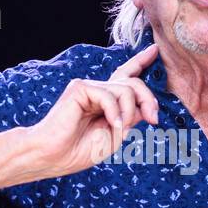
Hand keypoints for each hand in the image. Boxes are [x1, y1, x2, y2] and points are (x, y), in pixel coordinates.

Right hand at [19, 43, 160, 179]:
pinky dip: (115, 112)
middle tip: (154, 119)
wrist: (52, 157)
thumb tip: (145, 104)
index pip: (125, 77)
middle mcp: (98, 91)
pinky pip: (108, 95)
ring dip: (129, 111)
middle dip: (149, 99)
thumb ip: (130, 118)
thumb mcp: (114, 136)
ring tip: (121, 129)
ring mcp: (88, 88)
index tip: (155, 50)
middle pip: (133, 84)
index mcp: (106, 101)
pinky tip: (113, 125)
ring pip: (125, 89)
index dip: (141, 62)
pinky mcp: (79, 88)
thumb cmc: (79, 150)